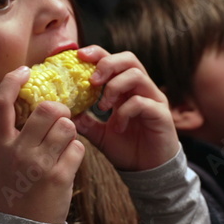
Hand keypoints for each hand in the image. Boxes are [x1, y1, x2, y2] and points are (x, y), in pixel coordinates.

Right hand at [0, 66, 84, 223]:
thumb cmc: (16, 190)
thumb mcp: (4, 161)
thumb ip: (15, 135)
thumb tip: (37, 105)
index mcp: (1, 144)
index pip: (0, 102)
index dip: (12, 81)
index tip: (25, 71)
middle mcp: (18, 150)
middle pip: (47, 109)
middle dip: (60, 110)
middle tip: (60, 121)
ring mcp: (39, 163)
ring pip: (67, 126)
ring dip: (70, 132)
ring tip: (63, 146)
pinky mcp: (60, 175)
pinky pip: (78, 148)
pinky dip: (77, 152)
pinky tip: (68, 163)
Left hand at [72, 46, 179, 171]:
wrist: (147, 170)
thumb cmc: (126, 147)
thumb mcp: (98, 133)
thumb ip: (84, 120)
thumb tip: (62, 111)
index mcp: (126, 88)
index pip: (113, 60)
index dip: (97, 54)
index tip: (79, 56)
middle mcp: (141, 89)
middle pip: (128, 59)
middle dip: (107, 64)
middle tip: (92, 80)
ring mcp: (153, 99)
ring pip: (136, 76)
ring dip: (114, 87)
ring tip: (102, 106)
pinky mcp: (161, 113)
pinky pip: (141, 102)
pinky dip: (124, 111)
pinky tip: (117, 127)